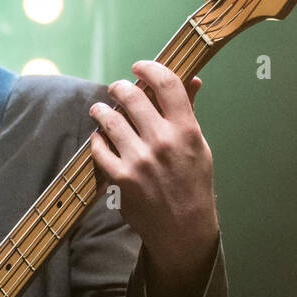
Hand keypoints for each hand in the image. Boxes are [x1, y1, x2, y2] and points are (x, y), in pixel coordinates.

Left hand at [88, 61, 219, 296]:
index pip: (167, 83)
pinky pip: (99, 149)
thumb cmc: (193, 185)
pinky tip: (98, 138)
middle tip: (115, 89)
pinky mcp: (120, 178)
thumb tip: (193, 79)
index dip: (149, 68)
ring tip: (99, 110)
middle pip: (133, 97)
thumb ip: (189, 113)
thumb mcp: (199, 147)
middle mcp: (163, 141)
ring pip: (111, 120)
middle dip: (119, 88)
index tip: (139, 67)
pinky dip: (97, 140)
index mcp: (186, 130)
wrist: (183, 229)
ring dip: (102, 111)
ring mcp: (139, 160)